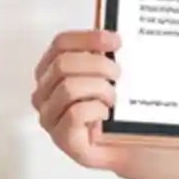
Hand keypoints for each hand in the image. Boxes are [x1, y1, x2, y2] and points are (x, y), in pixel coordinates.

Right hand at [30, 29, 126, 171]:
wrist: (133, 144)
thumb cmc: (120, 109)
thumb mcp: (111, 75)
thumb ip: (105, 54)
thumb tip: (114, 33)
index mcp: (53, 71)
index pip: (61, 44)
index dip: (88, 38)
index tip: (115, 41)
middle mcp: (46, 93)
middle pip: (63, 64)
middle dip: (98, 65)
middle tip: (117, 75)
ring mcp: (51, 117)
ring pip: (68, 87)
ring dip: (100, 89)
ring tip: (113, 98)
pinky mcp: (63, 139)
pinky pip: (75, 113)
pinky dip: (96, 110)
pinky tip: (106, 114)